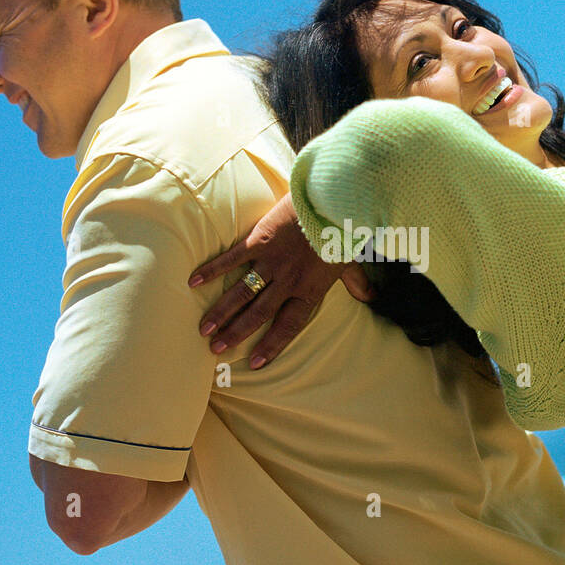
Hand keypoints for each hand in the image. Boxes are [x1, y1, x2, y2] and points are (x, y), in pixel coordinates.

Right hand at [188, 192, 373, 367]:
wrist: (331, 200)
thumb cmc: (342, 231)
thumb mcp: (351, 261)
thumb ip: (357, 284)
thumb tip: (372, 298)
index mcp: (310, 290)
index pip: (289, 325)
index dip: (272, 346)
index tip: (255, 364)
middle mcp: (288, 281)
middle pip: (258, 314)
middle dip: (236, 333)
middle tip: (215, 350)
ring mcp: (271, 262)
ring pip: (241, 293)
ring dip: (221, 312)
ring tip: (204, 328)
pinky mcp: (258, 241)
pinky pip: (231, 259)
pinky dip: (211, 270)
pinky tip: (192, 282)